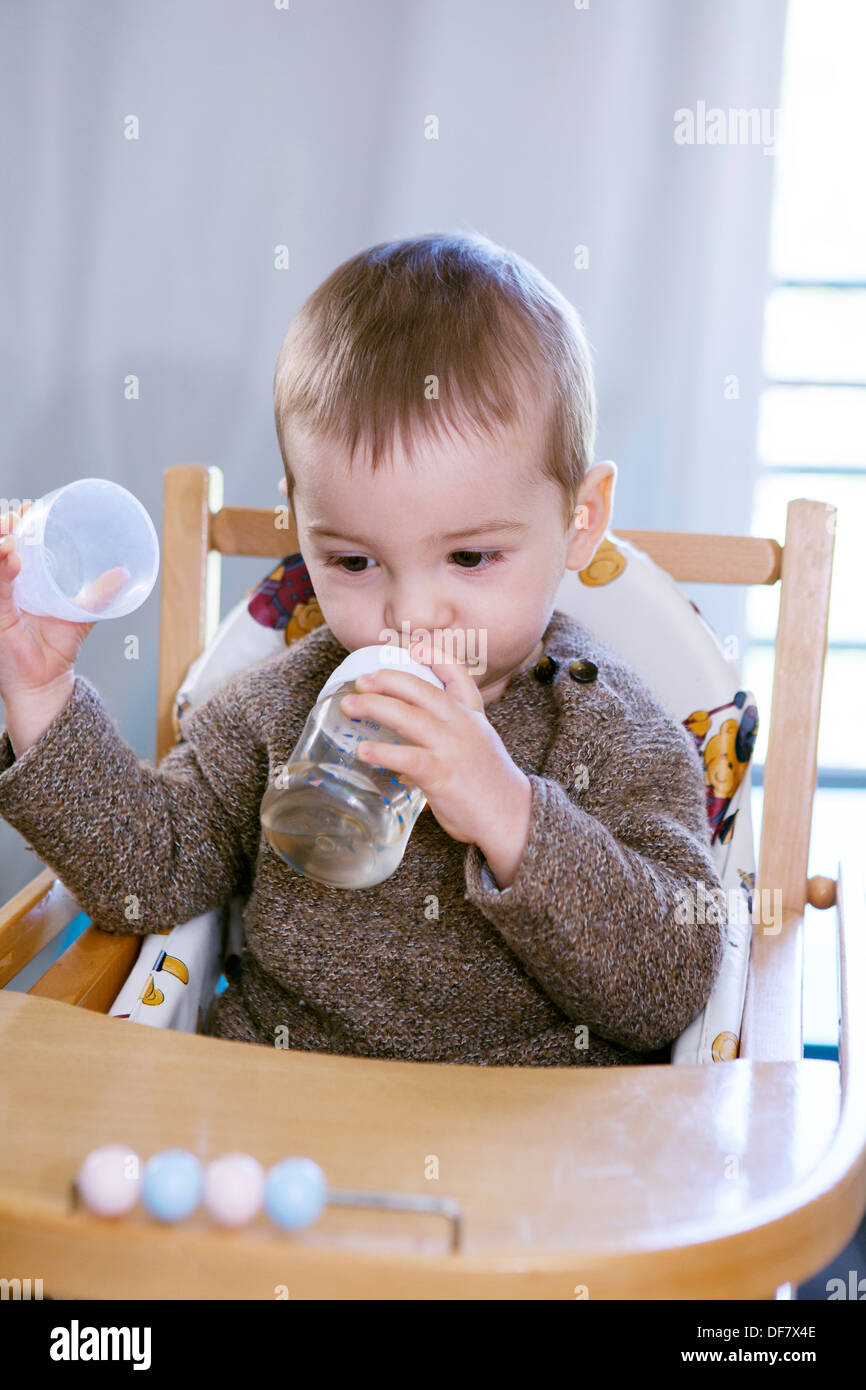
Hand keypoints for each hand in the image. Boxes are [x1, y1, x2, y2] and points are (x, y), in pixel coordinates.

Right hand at [0, 501, 129, 700]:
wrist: (47, 682)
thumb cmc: (57, 647)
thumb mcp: (80, 615)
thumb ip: (98, 595)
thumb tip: (124, 573)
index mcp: (23, 581)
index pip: (14, 544)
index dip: (18, 524)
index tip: (29, 507)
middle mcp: (7, 587)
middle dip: (5, 527)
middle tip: (19, 513)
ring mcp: (0, 599)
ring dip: (0, 542)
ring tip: (12, 529)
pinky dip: (2, 570)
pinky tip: (11, 555)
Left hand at [339, 636, 532, 872]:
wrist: (513, 817)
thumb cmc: (488, 784)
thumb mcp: (477, 744)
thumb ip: (448, 732)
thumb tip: (408, 733)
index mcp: (473, 716)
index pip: (458, 676)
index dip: (436, 657)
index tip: (414, 646)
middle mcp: (463, 725)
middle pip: (422, 691)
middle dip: (389, 680)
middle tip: (361, 680)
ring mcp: (453, 748)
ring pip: (409, 717)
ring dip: (376, 707)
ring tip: (350, 706)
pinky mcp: (443, 774)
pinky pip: (407, 758)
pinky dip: (382, 752)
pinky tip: (362, 750)